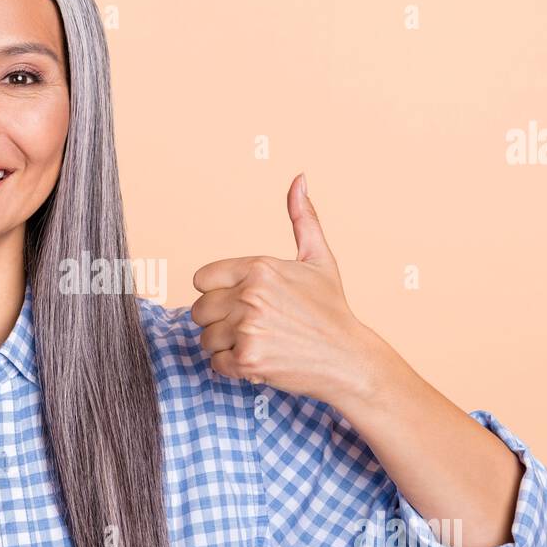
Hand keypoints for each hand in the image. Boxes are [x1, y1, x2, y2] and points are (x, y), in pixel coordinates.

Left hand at [190, 173, 389, 406]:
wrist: (347, 358)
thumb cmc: (331, 309)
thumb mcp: (319, 259)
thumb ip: (302, 219)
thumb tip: (299, 179)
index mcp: (259, 267)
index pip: (201, 278)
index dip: (216, 292)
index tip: (238, 301)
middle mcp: (250, 295)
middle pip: (199, 310)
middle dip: (219, 320)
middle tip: (249, 326)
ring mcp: (247, 328)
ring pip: (205, 338)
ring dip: (225, 345)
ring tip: (257, 342)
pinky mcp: (248, 359)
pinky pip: (216, 362)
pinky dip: (232, 366)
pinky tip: (259, 359)